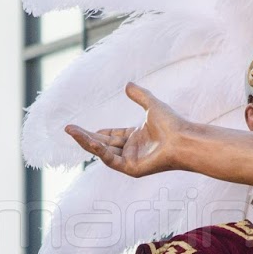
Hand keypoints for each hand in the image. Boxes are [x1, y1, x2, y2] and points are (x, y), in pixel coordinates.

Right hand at [65, 83, 190, 177]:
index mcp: (136, 138)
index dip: (97, 132)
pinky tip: (87, 140)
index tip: (80, 128)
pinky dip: (98, 150)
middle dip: (85, 137)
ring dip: (86, 142)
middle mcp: (132, 151)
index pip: (111, 136)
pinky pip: (110, 160)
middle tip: (68, 129)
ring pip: (103, 152)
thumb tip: (127, 84)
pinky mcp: (131, 169)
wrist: (183, 138)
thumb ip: (139, 95)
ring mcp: (131, 161)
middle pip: (104, 144)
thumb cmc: (173, 124)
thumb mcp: (152, 105)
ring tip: (71, 132)